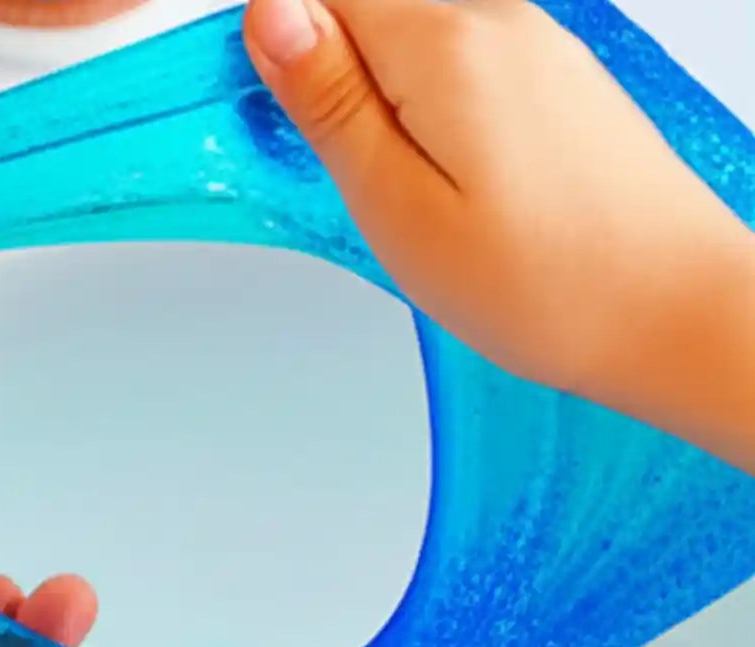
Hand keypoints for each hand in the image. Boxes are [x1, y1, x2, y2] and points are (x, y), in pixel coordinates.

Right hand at [245, 0, 754, 470]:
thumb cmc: (546, 283)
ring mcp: (535, 42)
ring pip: (409, 38)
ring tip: (410, 191)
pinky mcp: (554, 74)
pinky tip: (453, 181)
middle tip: (353, 174)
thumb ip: (330, 100)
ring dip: (381, 101)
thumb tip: (268, 10)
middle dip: (331, 80)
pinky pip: (458, 62)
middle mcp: (496, 19)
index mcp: (443, 43)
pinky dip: (429, 109)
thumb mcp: (398, 205)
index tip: (290, 122)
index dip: (282, 48)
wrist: (681, 314)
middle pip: (365, 9)